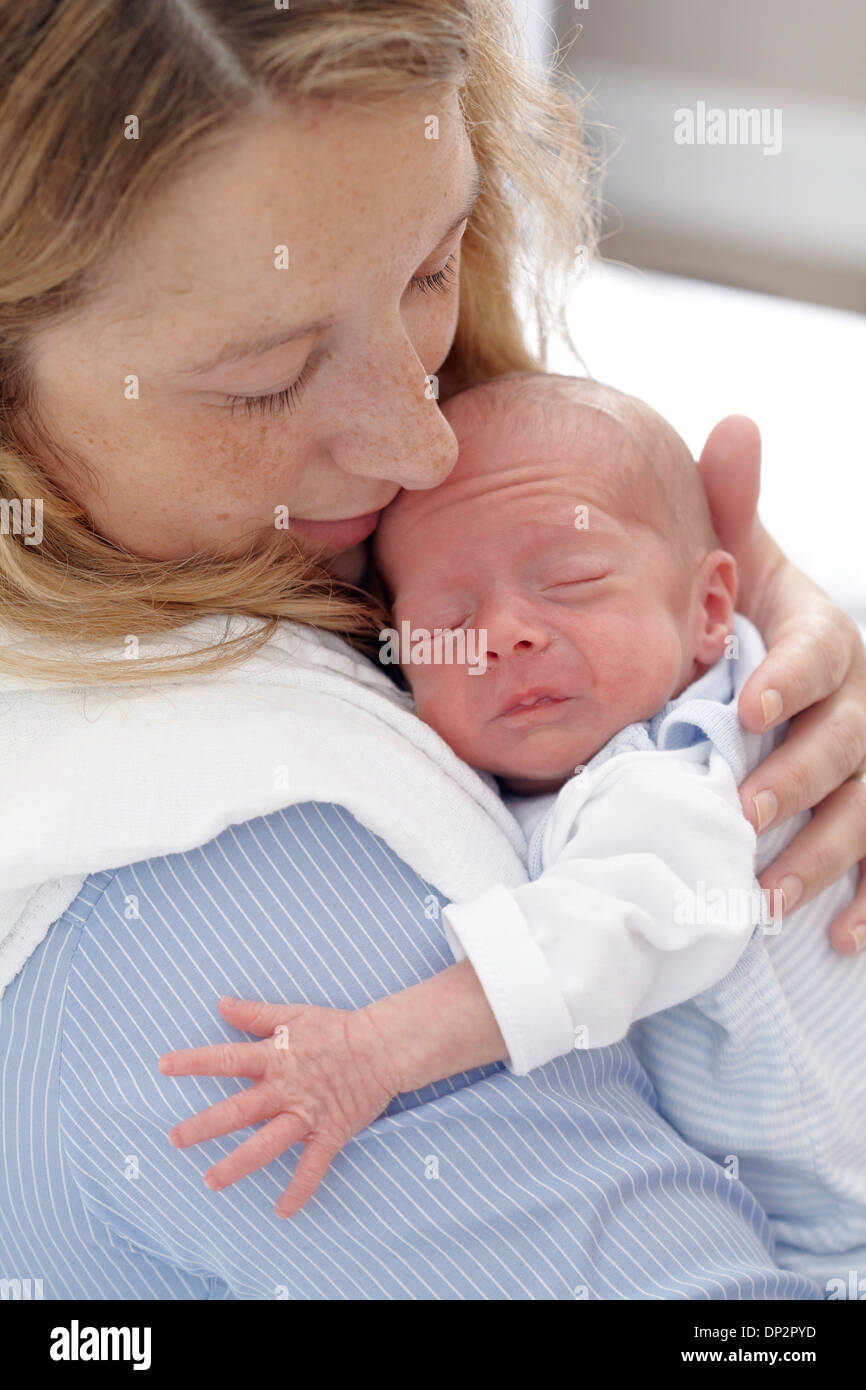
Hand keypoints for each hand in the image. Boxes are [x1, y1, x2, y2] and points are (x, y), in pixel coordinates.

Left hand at [158, 996, 397, 1217]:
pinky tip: (282, 1211)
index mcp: (274, 1057)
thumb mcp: (294, 1014)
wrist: (383, 1046)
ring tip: (210, 1182)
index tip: (163, 1067)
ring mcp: (307, 1115)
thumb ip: (256, 1014)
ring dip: (238, 1164)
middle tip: (175, 1139)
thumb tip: (221, 1004)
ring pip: (267, 1144)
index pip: (227, 1059)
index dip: (194, 1063)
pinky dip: (300, 1190)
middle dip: (205, 1126)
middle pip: (239, 1110)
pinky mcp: (330, 1133)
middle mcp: (285, 1089)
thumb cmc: (336, 1028)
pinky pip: (313, 1166)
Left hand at [699, 416, 865, 953]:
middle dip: (799, 778)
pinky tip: (843, 944)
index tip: (747, 705)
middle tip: (743, 813)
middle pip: (848, 742)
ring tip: (765, 901)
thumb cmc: (763, 615)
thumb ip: (735, 508)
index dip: (789, 677)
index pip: (819, 653)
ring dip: (824, 859)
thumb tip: (732, 422)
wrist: (802, 664)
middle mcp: (865, 701)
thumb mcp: (754, 562)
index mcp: (828, 637)